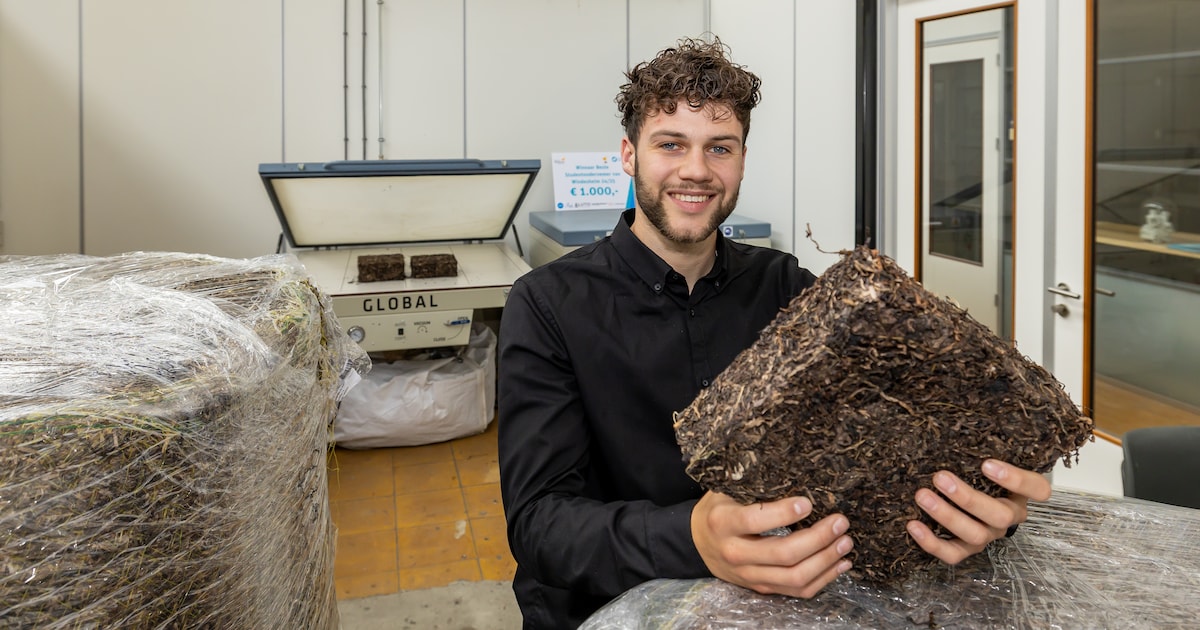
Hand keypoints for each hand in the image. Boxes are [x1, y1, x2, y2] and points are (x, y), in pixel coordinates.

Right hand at [691, 491, 853, 597]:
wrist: (697, 543)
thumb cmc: (718, 510)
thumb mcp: (726, 491)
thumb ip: (753, 486)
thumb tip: (796, 471)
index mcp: (723, 523)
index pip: (754, 521)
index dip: (783, 514)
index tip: (808, 503)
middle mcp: (734, 553)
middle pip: (783, 554)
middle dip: (818, 539)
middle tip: (840, 522)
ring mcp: (748, 575)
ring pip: (794, 577)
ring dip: (825, 561)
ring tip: (845, 542)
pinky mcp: (760, 588)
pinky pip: (796, 590)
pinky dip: (823, 579)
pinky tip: (840, 564)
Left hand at [906, 458, 1051, 564]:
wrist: (971, 498)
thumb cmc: (978, 471)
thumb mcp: (987, 455)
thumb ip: (982, 444)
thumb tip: (959, 414)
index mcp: (1020, 493)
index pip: (1037, 490)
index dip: (1015, 481)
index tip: (986, 464)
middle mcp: (1008, 516)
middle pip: (999, 516)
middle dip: (967, 498)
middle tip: (940, 477)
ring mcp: (988, 534)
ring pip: (975, 535)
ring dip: (947, 516)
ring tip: (922, 496)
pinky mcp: (966, 549)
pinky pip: (952, 553)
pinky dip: (932, 543)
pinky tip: (913, 525)